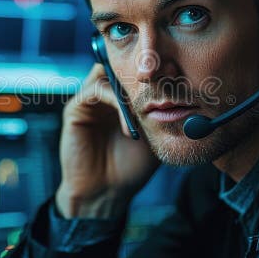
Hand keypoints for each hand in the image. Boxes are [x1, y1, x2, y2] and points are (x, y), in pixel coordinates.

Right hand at [55, 64, 159, 218]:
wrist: (105, 193)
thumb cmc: (131, 167)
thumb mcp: (155, 135)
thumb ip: (162, 112)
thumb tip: (183, 91)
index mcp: (121, 98)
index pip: (133, 69)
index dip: (152, 69)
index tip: (174, 78)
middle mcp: (103, 94)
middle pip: (119, 64)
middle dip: (141, 71)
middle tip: (162, 83)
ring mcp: (88, 100)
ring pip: (107, 72)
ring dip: (129, 88)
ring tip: (145, 109)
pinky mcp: (75, 109)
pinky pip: (95, 90)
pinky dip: (116, 102)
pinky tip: (127, 125)